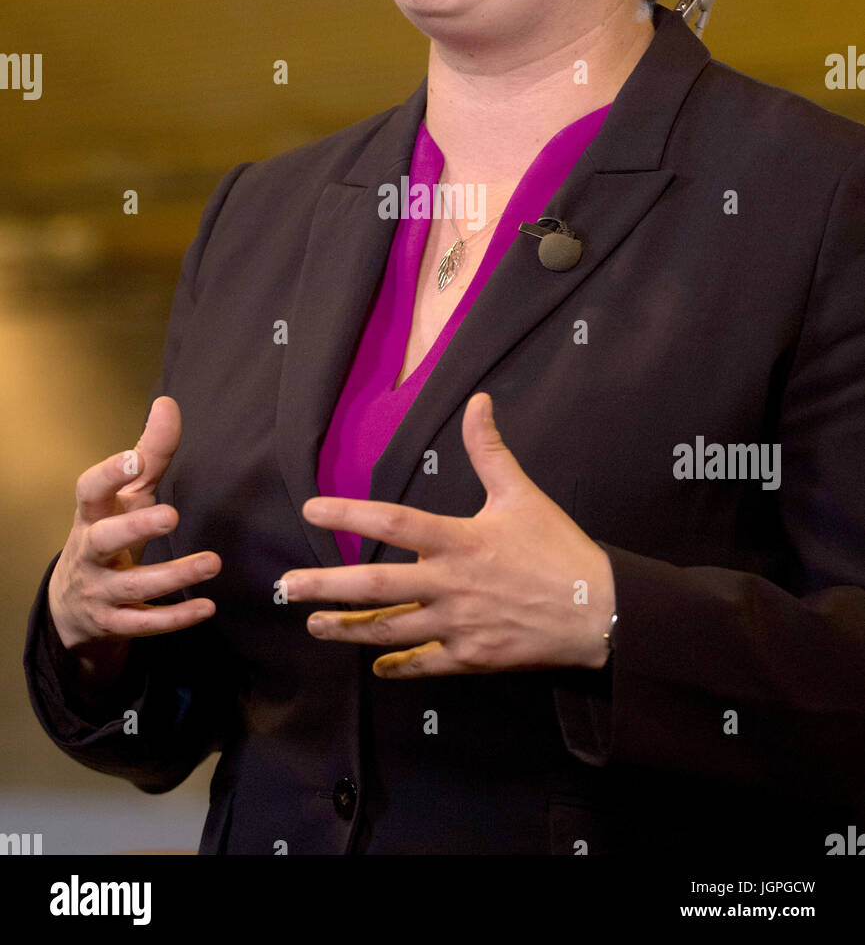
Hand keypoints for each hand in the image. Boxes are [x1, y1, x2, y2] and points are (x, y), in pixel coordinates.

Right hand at [48, 396, 221, 658]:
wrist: (74, 604)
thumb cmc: (110, 531)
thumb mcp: (126, 496)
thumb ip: (150, 454)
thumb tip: (167, 403)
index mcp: (92, 514)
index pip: (90, 490)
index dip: (109, 474)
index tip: (134, 458)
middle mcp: (90, 552)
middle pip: (103, 539)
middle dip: (135, 527)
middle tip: (172, 514)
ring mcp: (100, 591)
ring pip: (132, 587)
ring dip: (173, 576)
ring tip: (212, 562)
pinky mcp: (115, 623)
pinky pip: (144, 623)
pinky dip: (175, 618)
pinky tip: (207, 607)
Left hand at [280, 392, 615, 677]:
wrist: (598, 611)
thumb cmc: (559, 549)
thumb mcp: (522, 494)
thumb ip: (489, 451)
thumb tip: (478, 402)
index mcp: (460, 539)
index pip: (392, 523)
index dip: (348, 515)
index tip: (311, 510)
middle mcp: (451, 584)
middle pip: (374, 587)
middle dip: (324, 587)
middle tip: (283, 588)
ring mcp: (458, 625)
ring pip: (389, 631)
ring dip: (346, 629)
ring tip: (312, 624)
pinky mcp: (471, 658)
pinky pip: (423, 664)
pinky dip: (396, 667)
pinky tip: (375, 667)